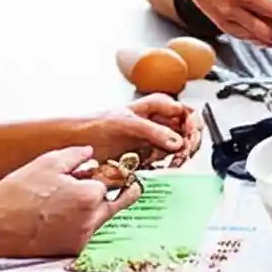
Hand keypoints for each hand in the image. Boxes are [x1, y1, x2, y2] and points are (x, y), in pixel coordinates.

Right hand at [0, 146, 139, 257]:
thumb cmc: (16, 195)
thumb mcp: (47, 163)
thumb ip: (75, 155)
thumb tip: (89, 153)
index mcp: (90, 196)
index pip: (112, 182)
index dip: (108, 174)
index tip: (112, 172)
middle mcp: (92, 220)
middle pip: (114, 204)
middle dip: (116, 194)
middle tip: (125, 187)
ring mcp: (82, 238)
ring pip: (99, 219)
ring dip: (93, 209)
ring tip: (68, 200)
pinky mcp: (71, 251)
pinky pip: (84, 233)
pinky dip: (79, 224)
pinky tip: (58, 217)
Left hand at [84, 95, 202, 167]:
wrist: (79, 141)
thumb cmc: (97, 124)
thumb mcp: (127, 124)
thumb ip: (154, 131)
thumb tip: (177, 142)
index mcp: (157, 105)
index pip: (187, 112)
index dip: (193, 124)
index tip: (189, 137)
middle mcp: (159, 120)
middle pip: (188, 130)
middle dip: (190, 142)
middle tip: (183, 152)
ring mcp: (156, 137)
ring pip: (181, 145)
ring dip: (181, 155)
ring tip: (174, 161)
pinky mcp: (150, 152)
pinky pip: (169, 158)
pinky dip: (170, 163)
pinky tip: (165, 165)